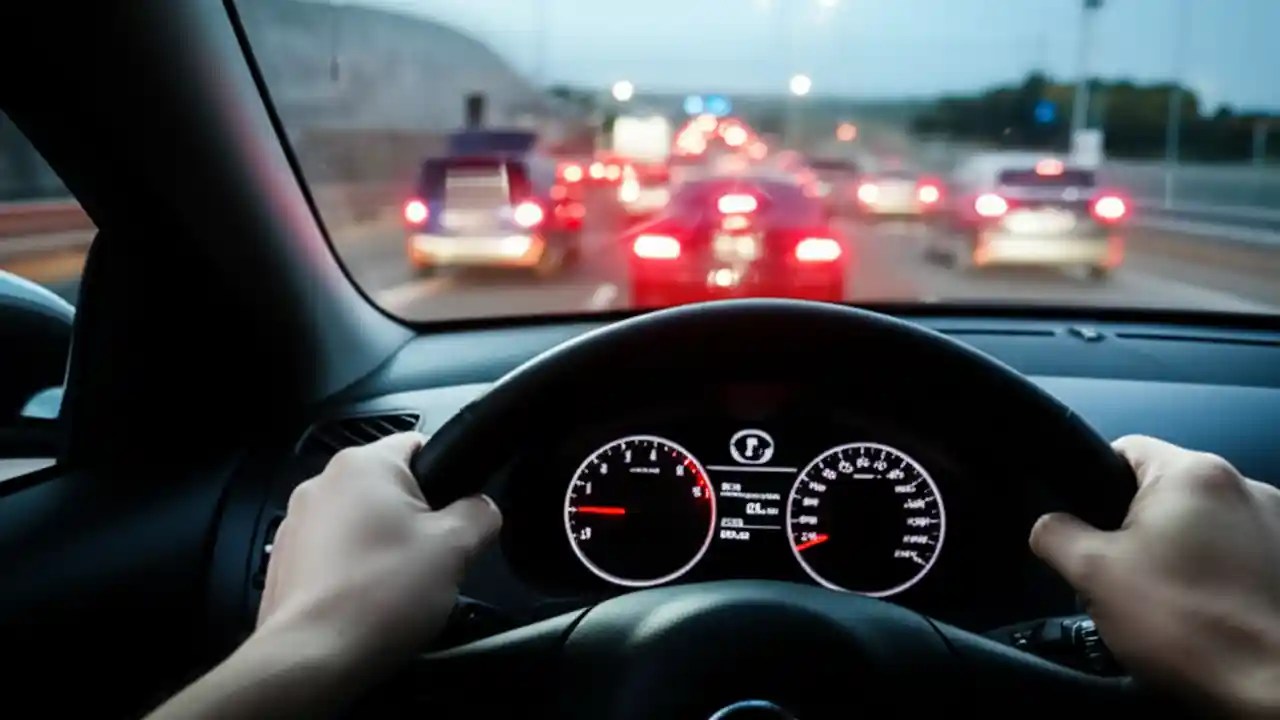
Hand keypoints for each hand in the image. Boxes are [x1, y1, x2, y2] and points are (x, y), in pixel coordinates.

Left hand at [258, 432, 501, 670]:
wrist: (313, 658)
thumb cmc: (379, 596)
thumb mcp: (456, 548)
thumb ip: (481, 513)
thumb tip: (482, 509)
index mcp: (363, 465)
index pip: (420, 444)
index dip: (450, 478)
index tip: (459, 516)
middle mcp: (322, 483)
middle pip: (391, 489)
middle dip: (417, 520)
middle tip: (435, 559)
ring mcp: (297, 522)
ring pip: (362, 523)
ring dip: (384, 546)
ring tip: (399, 588)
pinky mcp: (286, 560)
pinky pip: (335, 554)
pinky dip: (354, 571)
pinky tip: (368, 601)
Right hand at [1030, 435, 1279, 717]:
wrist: (1270, 686)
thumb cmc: (1192, 627)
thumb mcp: (1092, 575)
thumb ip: (1055, 536)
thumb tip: (1047, 527)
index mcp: (1193, 473)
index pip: (1124, 449)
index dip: (1094, 486)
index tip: (1091, 527)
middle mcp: (1245, 487)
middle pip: (1166, 493)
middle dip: (1139, 531)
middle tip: (1126, 577)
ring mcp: (1278, 524)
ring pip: (1204, 526)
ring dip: (1183, 554)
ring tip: (1174, 603)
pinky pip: (1238, 554)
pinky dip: (1219, 576)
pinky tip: (1208, 612)